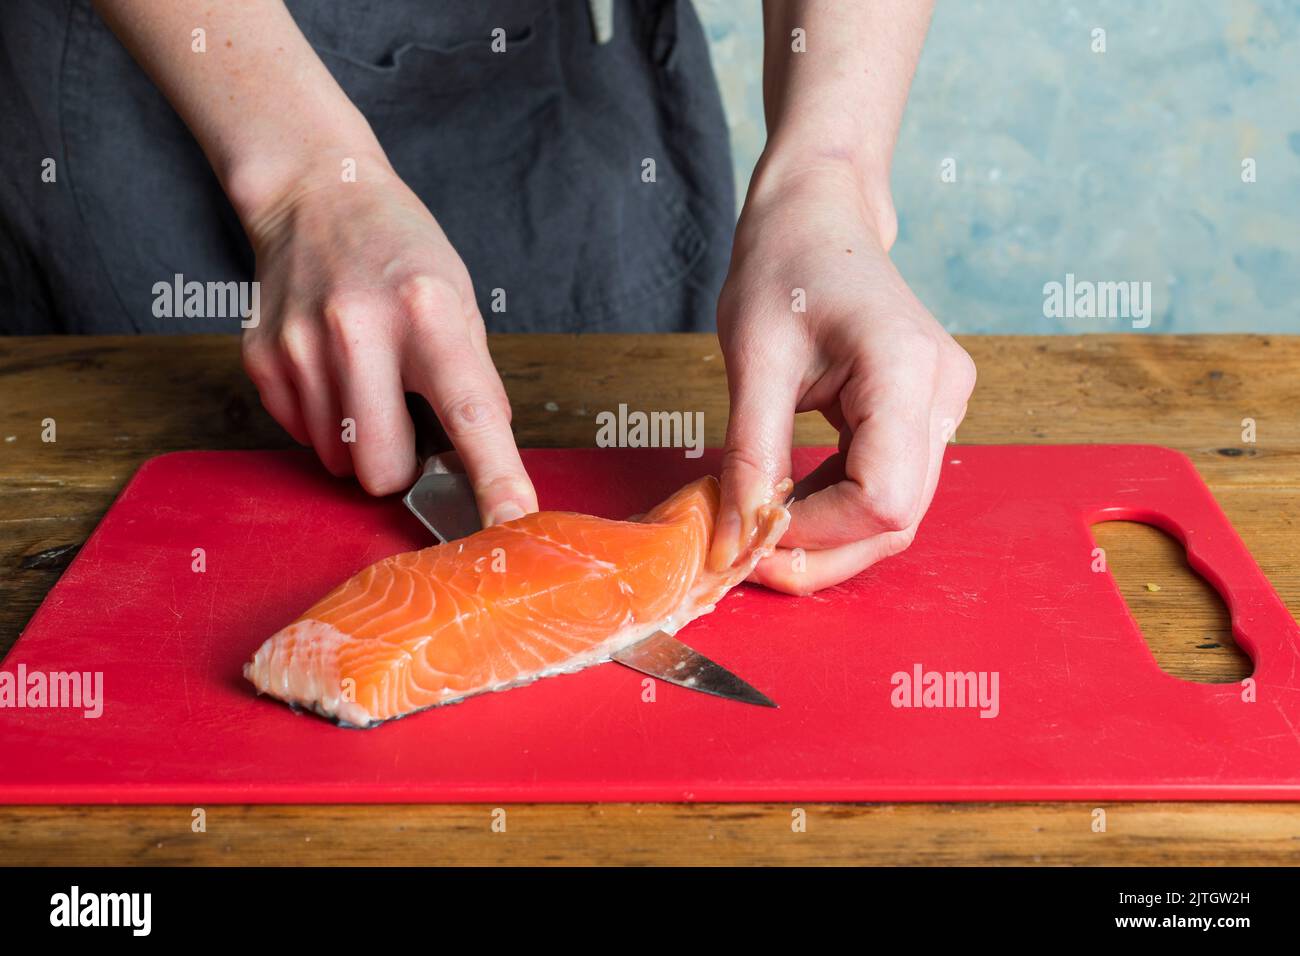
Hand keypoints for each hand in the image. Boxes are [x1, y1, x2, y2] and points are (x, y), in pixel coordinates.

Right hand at [239, 157, 535, 523]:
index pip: (470, 414)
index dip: (496, 477)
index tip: (512, 523)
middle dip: (401, 468)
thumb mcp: (462, 300)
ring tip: (367, 378)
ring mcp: (301, 345)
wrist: (316, 193)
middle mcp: (359, 329)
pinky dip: (324, 422)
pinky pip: (303, 438)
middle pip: (383, 471)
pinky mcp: (262, 357)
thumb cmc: (401, 252)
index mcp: (429, 312)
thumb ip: (474, 382)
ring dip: (361, 443)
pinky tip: (332, 371)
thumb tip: (485, 464)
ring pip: (339, 463)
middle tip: (408, 419)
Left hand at [711, 160, 975, 593]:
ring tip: (762, 532)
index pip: (881, 498)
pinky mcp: (925, 412)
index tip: (751, 536)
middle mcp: (943, 394)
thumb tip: (736, 541)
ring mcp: (943, 405)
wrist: (820, 212)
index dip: (817, 535)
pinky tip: (789, 503)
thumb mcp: (752, 360)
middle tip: (750, 559)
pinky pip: (889, 483)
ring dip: (830, 539)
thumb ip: (750, 456)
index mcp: (907, 370)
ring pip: (897, 511)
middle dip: (823, 554)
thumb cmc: (783, 264)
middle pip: (897, 518)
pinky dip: (838, 509)